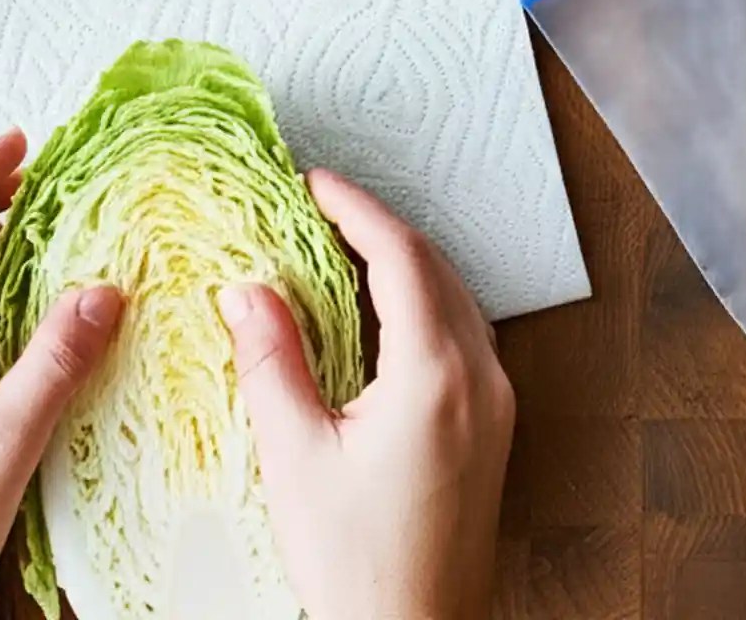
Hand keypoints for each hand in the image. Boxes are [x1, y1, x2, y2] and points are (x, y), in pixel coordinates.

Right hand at [218, 170, 514, 619]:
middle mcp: (481, 381)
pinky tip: (386, 316)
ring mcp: (497, 406)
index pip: (400, 257)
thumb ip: (272, 362)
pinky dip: (425, 304)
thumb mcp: (295, 456)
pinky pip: (465, 337)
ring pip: (457, 300)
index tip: (314, 182)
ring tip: (346, 250)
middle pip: (437, 268)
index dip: (354, 208)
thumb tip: (248, 292)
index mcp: (436, 377)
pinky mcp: (493, 430)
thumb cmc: (359, 563)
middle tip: (321, 209)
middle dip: (378, 226)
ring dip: (406, 263)